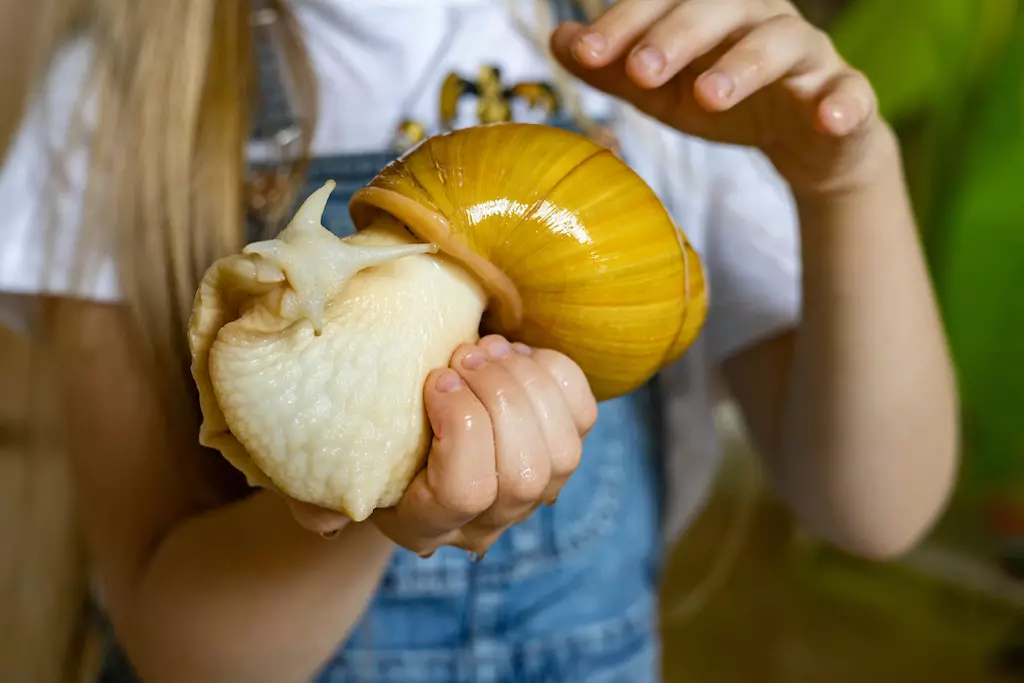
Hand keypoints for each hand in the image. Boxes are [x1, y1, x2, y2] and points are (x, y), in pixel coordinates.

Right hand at [370, 335, 597, 557]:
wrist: (412, 442)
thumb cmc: (376, 437)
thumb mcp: (354, 447)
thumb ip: (351, 450)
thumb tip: (358, 451)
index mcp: (427, 524)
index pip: (466, 492)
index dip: (460, 425)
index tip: (436, 380)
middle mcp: (489, 521)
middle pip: (524, 474)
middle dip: (499, 396)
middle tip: (465, 355)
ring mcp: (533, 496)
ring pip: (563, 452)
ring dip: (528, 383)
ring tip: (489, 348)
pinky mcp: (562, 456)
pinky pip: (583, 417)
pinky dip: (555, 375)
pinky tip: (517, 355)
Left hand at [550, 0, 887, 193]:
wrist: (801, 140)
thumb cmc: (723, 101)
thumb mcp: (661, 90)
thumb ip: (613, 68)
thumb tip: (557, 39)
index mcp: (712, 10)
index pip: (665, 0)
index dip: (624, 21)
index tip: (584, 52)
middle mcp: (760, 18)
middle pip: (721, 9)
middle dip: (677, 36)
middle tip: (640, 70)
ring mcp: (806, 55)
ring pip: (781, 43)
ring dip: (743, 66)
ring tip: (708, 97)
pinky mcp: (844, 94)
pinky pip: (850, 91)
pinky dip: (841, 102)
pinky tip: (826, 117)